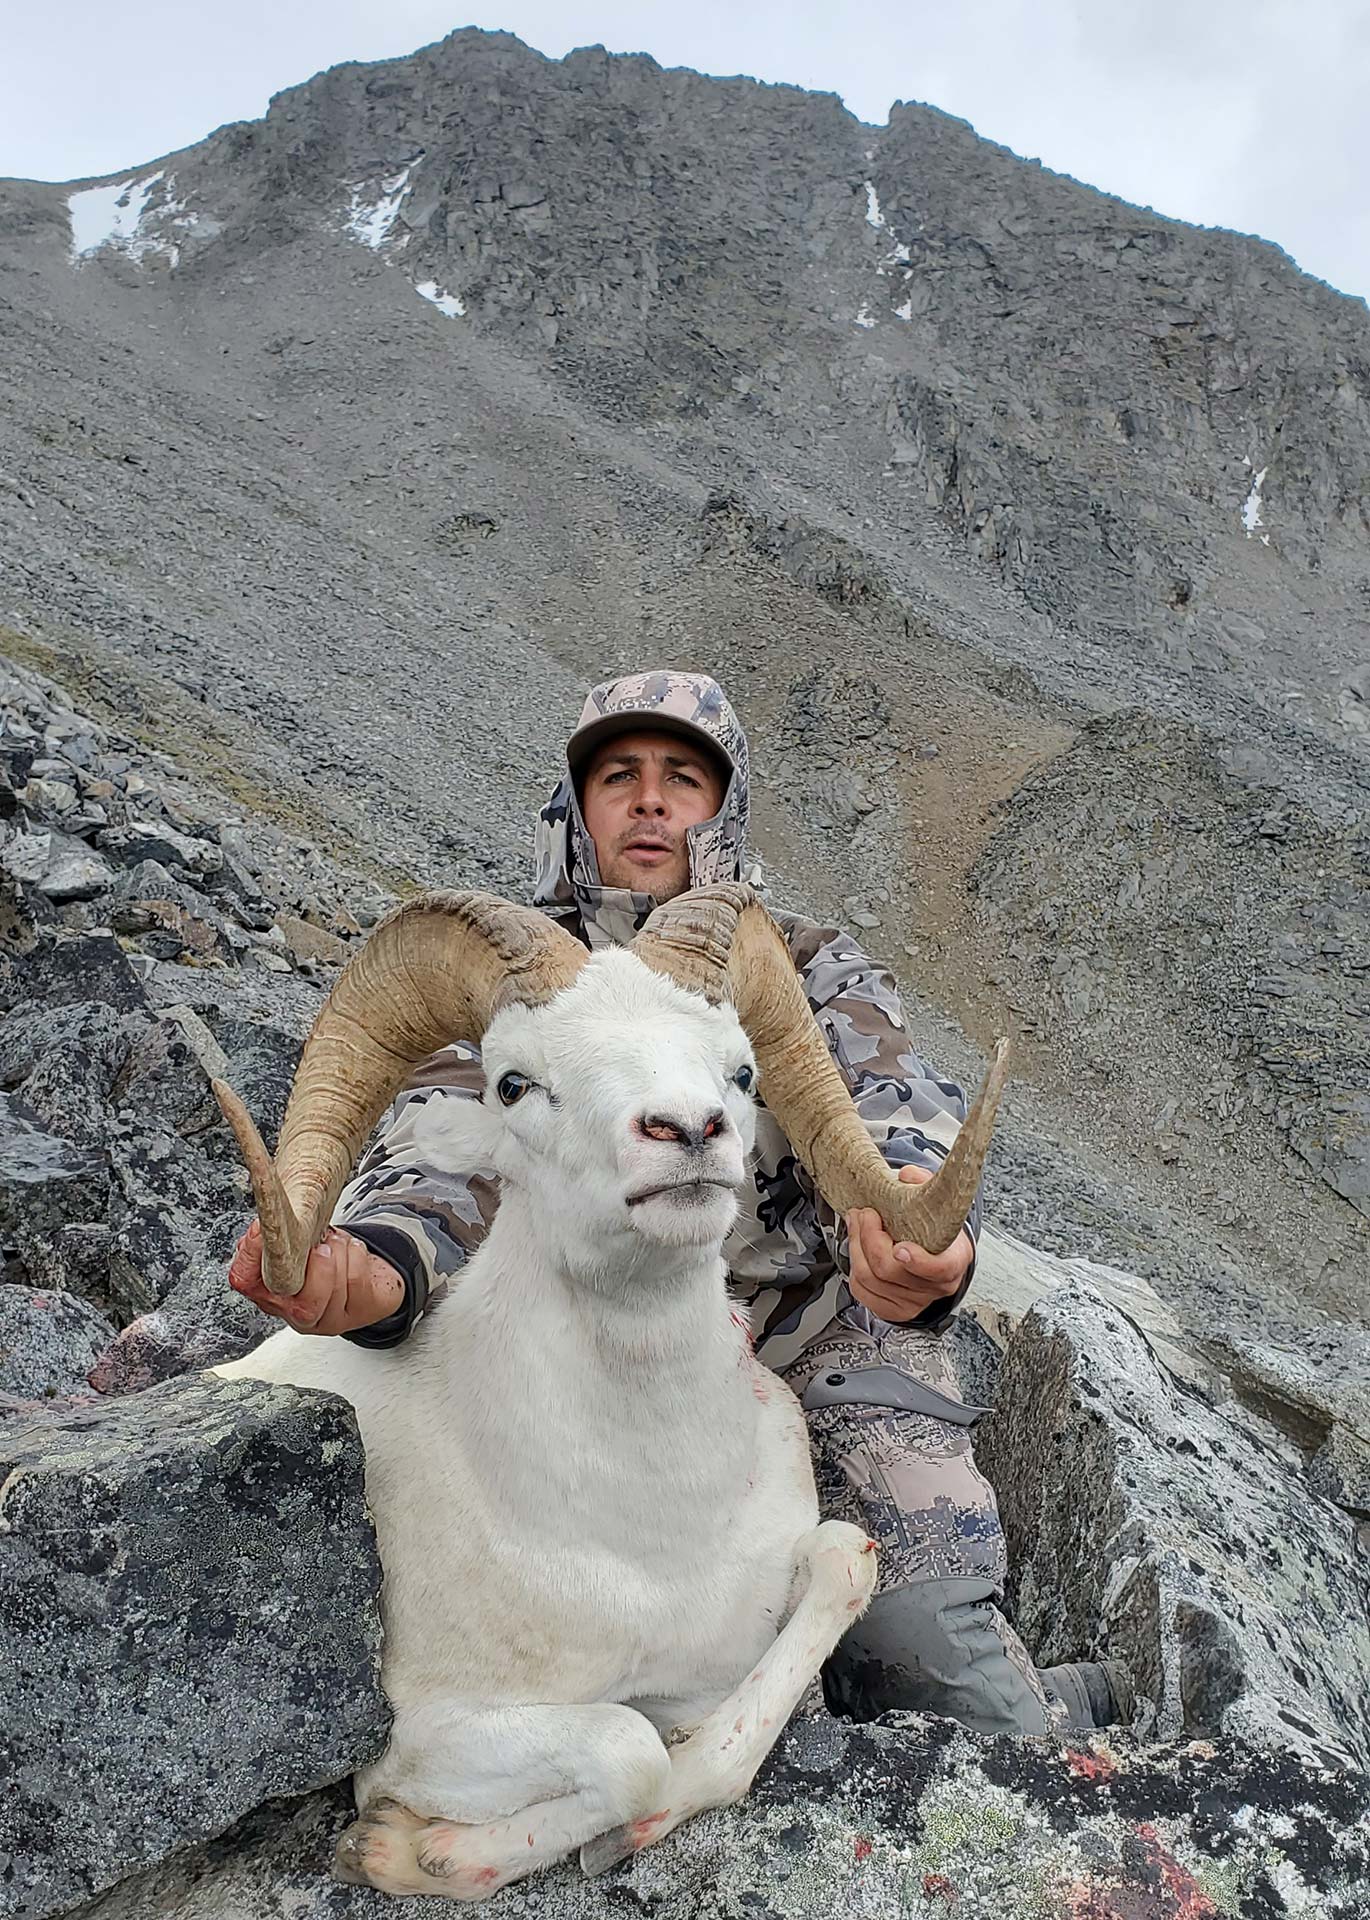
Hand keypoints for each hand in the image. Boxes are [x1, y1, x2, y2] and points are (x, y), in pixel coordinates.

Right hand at [228, 1218, 405, 1334]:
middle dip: (316, 1265)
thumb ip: (279, 1232)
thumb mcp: (299, 1239)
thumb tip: (263, 1224)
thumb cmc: (327, 1256)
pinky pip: (355, 1282)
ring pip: (333, 1288)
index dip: (252, 1252)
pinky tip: (352, 1252)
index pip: (244, 1279)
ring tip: (337, 1245)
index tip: (265, 1228)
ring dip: (339, 1253)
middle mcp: (293, 1312)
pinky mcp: (355, 1314)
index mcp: (269, 1290)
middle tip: (321, 1245)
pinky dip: (356, 1256)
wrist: (368, 1276)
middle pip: (298, 1303)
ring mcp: (326, 1320)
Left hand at [846, 1165, 973, 1323]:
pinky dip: (853, 1265)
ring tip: (856, 1223)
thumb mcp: (942, 1205)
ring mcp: (912, 1302)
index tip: (901, 1247)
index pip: (938, 1269)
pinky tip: (857, 1247)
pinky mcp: (892, 1309)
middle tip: (864, 1214)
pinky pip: (860, 1291)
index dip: (917, 1261)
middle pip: (889, 1270)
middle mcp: (934, 1287)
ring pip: (869, 1279)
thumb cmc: (941, 1232)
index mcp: (953, 1262)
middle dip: (869, 1237)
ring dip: (855, 1246)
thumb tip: (906, 1175)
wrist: (941, 1257)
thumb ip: (926, 1184)